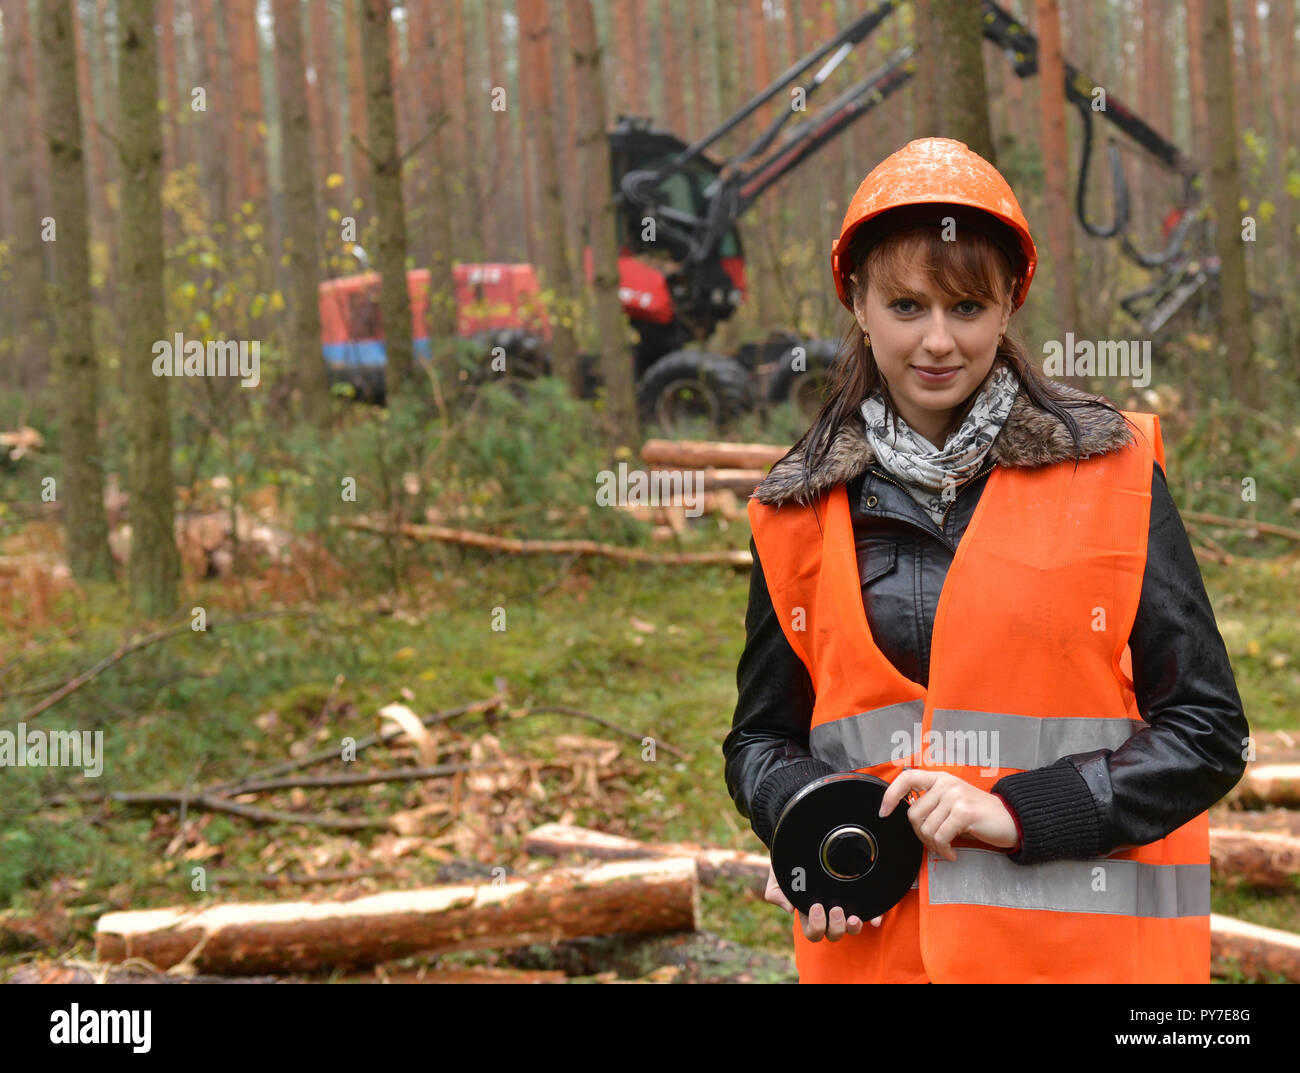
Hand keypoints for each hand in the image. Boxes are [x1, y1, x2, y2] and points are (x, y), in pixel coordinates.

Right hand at [763, 863, 882, 939]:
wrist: (804, 840)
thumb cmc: (790, 860)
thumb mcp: (779, 874)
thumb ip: (776, 891)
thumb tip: (789, 909)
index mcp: (809, 912)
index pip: (814, 932)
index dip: (816, 926)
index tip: (816, 906)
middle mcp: (828, 912)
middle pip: (834, 934)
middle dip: (836, 927)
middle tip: (835, 908)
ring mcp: (844, 904)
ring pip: (851, 929)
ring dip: (852, 928)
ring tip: (852, 917)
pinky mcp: (858, 895)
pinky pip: (869, 912)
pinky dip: (873, 918)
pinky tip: (875, 920)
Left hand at [878, 769, 1017, 861]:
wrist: (1011, 820)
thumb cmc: (979, 815)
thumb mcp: (952, 802)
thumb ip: (932, 803)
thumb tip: (907, 815)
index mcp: (940, 778)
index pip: (907, 778)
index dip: (891, 794)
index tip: (884, 812)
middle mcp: (946, 783)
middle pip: (914, 814)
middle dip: (920, 835)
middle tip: (935, 844)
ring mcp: (955, 796)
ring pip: (926, 828)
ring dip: (934, 845)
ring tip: (946, 848)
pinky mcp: (964, 812)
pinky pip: (940, 837)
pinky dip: (944, 850)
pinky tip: (953, 853)